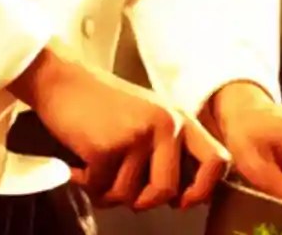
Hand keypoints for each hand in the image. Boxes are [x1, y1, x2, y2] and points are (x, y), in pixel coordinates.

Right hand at [9, 42, 229, 210]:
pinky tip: (81, 164)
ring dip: (108, 190)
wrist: (62, 80)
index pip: (218, 161)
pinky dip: (87, 183)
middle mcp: (165, 126)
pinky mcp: (108, 147)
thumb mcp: (149, 117)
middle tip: (122, 186)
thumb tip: (186, 197)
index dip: (203, 190)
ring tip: (97, 166)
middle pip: (167, 191)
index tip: (184, 202)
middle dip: (142, 200)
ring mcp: (137, 136)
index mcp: (179, 119)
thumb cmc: (102, 103)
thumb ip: (169, 148)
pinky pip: (101, 189)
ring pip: (129, 196)